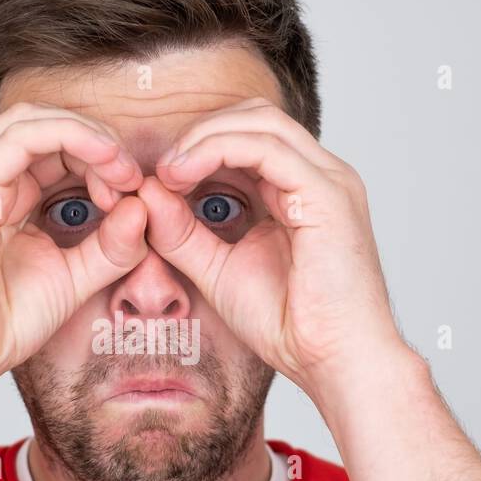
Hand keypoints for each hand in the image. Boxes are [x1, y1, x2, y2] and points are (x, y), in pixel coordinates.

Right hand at [0, 102, 148, 394]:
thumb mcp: (72, 279)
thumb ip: (108, 246)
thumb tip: (143, 208)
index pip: (49, 147)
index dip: (98, 158)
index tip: (133, 192)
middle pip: (43, 125)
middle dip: (97, 143)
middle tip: (133, 178)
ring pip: (32, 121)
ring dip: (88, 137)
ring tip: (122, 171)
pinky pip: (23, 138)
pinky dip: (72, 139)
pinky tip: (105, 163)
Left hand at [138, 98, 411, 396]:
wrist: (334, 363)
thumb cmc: (290, 326)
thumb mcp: (217, 271)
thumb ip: (183, 233)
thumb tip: (146, 193)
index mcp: (302, 190)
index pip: (248, 137)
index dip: (198, 145)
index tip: (156, 177)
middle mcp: (321, 176)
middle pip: (255, 117)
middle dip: (199, 132)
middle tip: (160, 168)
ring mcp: (330, 181)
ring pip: (260, 123)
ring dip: (204, 138)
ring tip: (168, 171)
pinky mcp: (328, 196)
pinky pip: (268, 149)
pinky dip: (219, 151)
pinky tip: (185, 175)